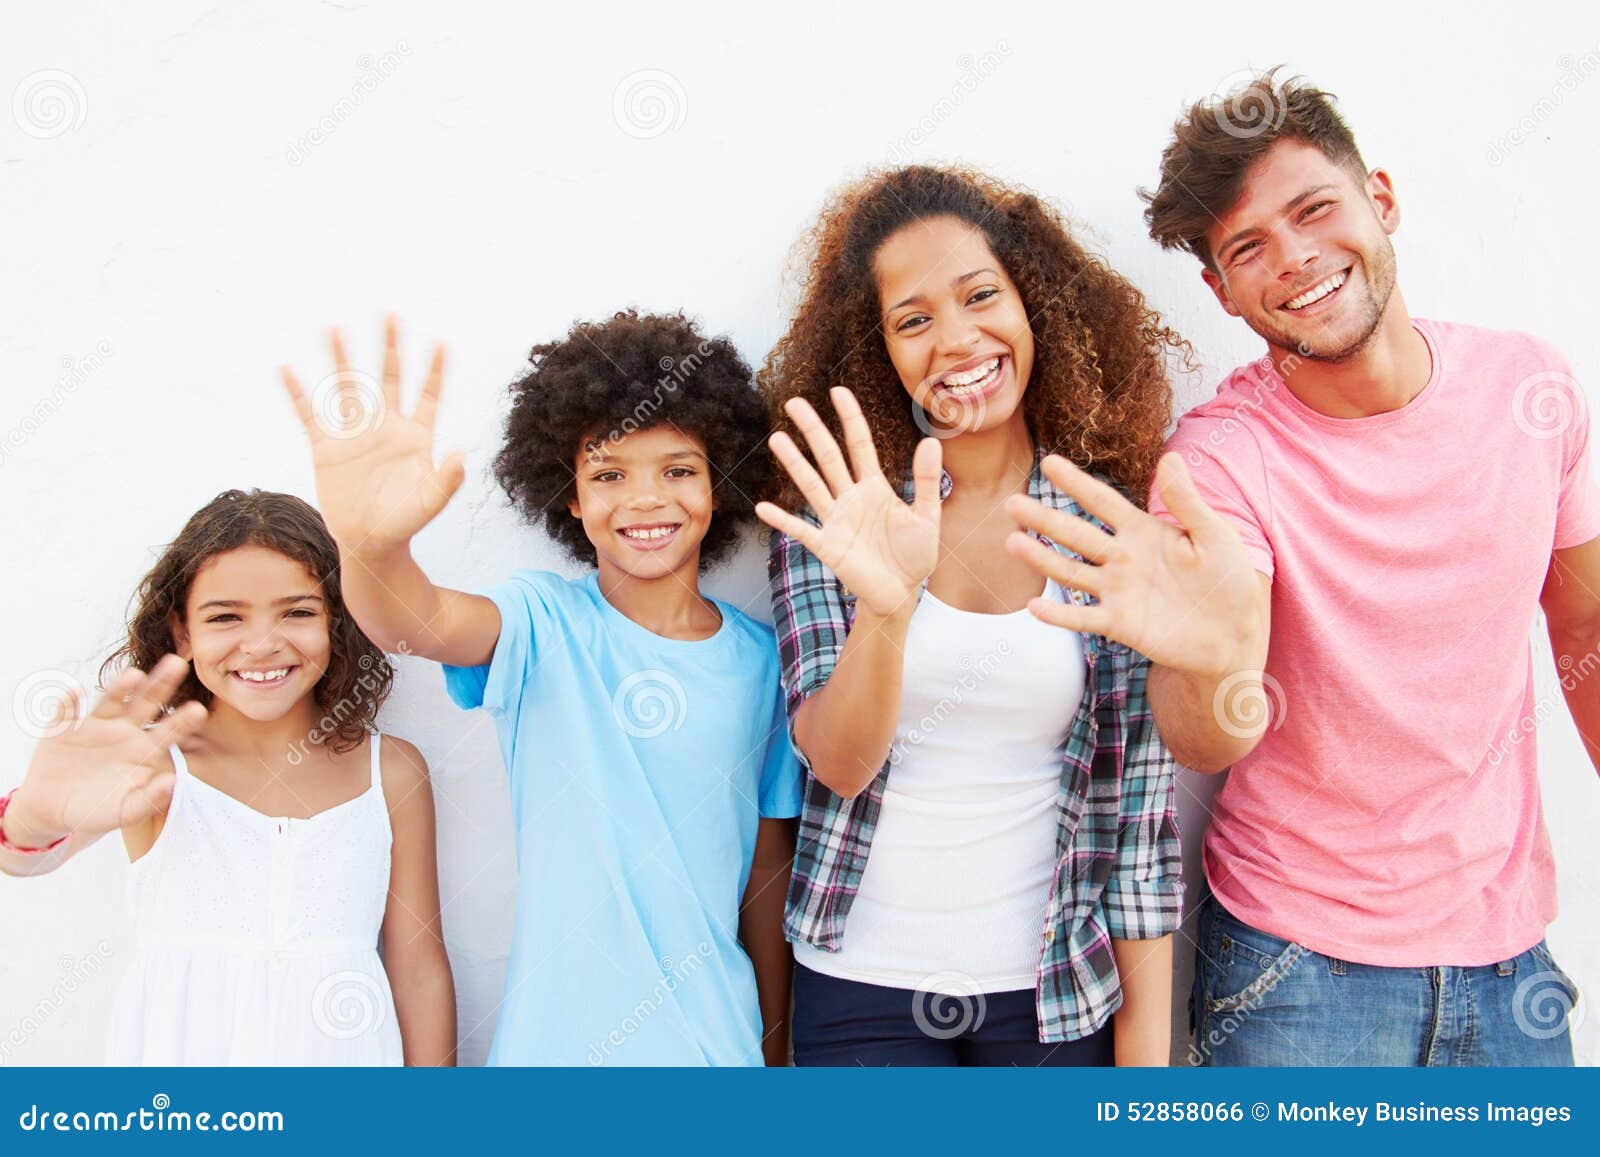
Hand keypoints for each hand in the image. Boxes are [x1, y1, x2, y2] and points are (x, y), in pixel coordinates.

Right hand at [6, 656, 206, 845]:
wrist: (53, 810)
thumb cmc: (96, 810)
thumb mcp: (124, 810)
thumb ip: (149, 799)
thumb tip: (172, 783)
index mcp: (144, 749)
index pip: (169, 731)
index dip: (183, 721)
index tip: (198, 710)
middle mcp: (124, 730)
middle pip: (146, 702)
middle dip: (161, 684)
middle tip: (178, 664)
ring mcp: (94, 725)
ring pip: (110, 699)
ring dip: (120, 687)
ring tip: (134, 675)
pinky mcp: (63, 727)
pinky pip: (66, 711)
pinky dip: (68, 701)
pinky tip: (74, 691)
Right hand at [281, 316, 464, 553]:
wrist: (371, 543)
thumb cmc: (406, 523)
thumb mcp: (430, 503)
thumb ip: (447, 480)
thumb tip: (461, 454)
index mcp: (414, 437)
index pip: (427, 396)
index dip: (436, 371)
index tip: (443, 342)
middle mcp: (385, 428)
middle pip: (388, 378)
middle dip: (390, 347)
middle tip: (389, 313)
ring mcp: (355, 436)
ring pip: (347, 388)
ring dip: (341, 359)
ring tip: (334, 327)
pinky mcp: (327, 449)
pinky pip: (309, 416)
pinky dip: (297, 394)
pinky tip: (286, 369)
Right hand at [755, 388, 941, 618]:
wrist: (901, 594)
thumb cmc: (913, 555)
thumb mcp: (927, 516)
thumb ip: (926, 480)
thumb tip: (931, 440)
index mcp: (875, 487)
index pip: (859, 444)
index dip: (850, 417)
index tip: (838, 391)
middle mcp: (851, 498)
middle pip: (829, 457)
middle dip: (813, 430)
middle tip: (794, 402)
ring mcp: (836, 521)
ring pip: (812, 485)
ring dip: (795, 464)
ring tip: (776, 438)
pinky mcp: (828, 547)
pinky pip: (801, 530)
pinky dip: (782, 521)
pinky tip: (763, 507)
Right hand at [1004, 453, 1265, 676]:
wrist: (1234, 635)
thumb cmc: (1229, 581)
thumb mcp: (1216, 536)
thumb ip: (1187, 502)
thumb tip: (1169, 458)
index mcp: (1144, 532)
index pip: (1103, 502)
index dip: (1077, 483)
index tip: (1049, 462)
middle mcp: (1122, 559)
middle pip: (1076, 534)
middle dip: (1044, 519)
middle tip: (1011, 502)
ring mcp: (1118, 592)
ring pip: (1071, 572)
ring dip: (1042, 558)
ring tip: (1011, 542)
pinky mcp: (1120, 624)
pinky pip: (1084, 618)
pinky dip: (1059, 615)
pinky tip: (1034, 606)